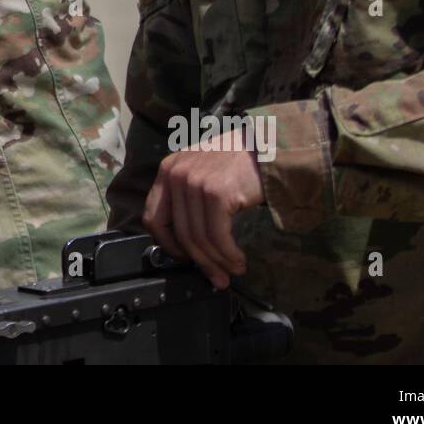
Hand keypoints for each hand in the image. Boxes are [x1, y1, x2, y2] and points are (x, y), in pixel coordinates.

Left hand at [141, 134, 264, 289]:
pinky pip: (217, 236)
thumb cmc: (238, 162)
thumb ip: (188, 197)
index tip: (186, 259)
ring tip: (232, 271)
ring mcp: (194, 183)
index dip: (168, 245)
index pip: (154, 218)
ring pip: (199, 238)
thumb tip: (187, 244)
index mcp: (168, 170)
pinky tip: (239, 261)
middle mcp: (176, 174)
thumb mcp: (202, 171)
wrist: (269, 146)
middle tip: (216, 278)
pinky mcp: (216, 193)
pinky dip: (229, 255)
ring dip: (217, 262)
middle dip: (199, 261)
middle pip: (179, 233)